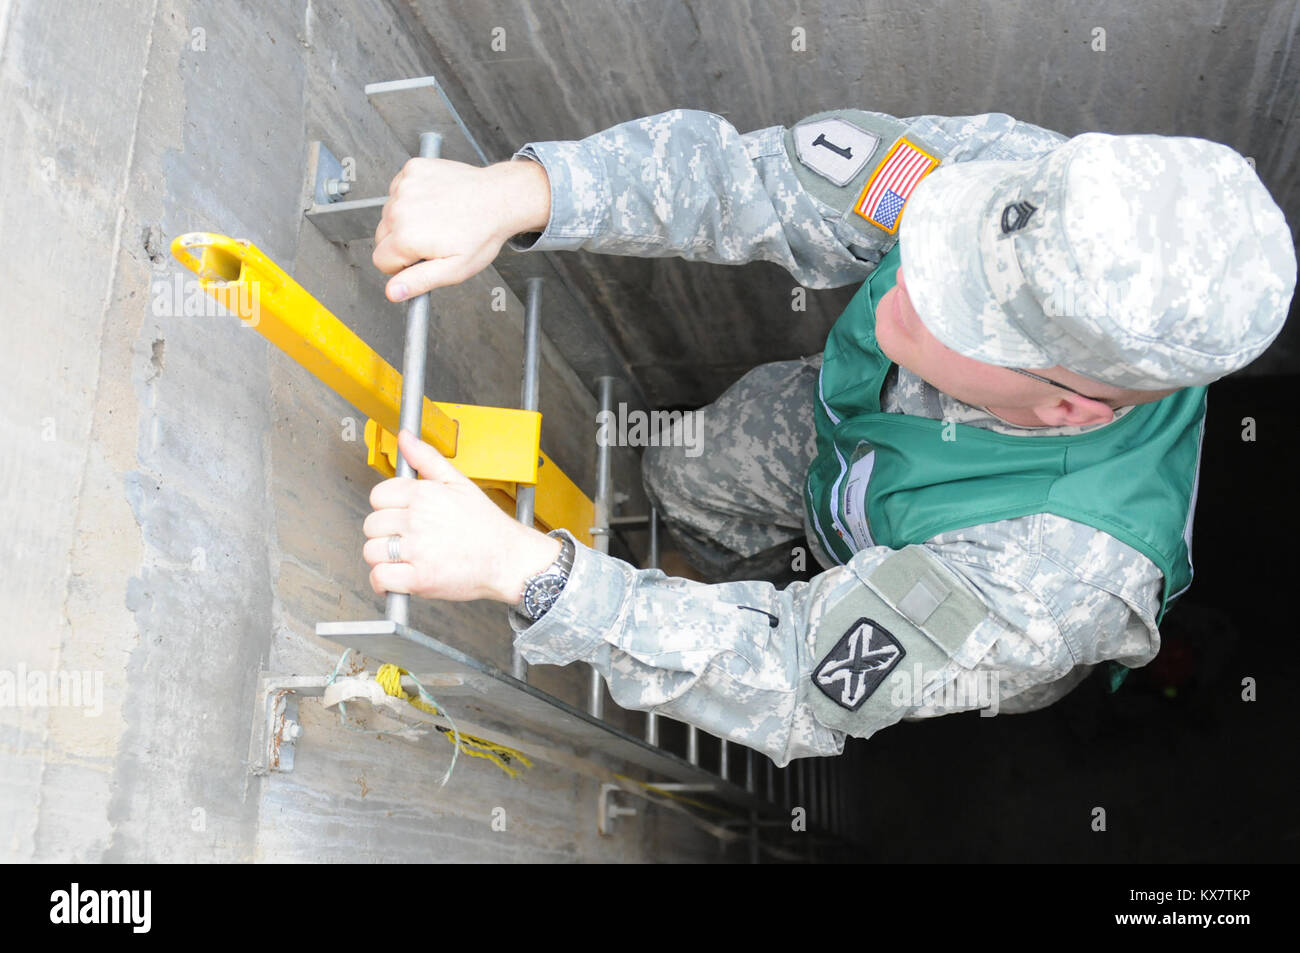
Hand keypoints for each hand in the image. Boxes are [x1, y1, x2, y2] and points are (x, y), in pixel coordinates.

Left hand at [362, 430, 561, 603]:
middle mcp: (417, 520)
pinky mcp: (419, 579)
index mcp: (424, 494)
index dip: (388, 507)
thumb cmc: (487, 526)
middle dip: (385, 532)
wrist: (508, 560)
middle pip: (372, 524)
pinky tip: (395, 578)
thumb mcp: (460, 482)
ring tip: (402, 558)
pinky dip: (382, 582)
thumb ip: (427, 458)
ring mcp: (417, 550)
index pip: (378, 496)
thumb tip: (405, 438)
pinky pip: (380, 578)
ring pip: (371, 551)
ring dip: (383, 557)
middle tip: (404, 538)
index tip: (400, 515)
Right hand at [372, 158, 550, 300]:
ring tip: (437, 220)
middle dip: (402, 243)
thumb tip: (393, 292)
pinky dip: (412, 197)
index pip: (380, 260)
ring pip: (390, 213)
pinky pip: (399, 190)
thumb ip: (418, 282)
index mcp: (406, 237)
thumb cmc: (481, 234)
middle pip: (382, 236)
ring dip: (407, 219)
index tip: (420, 260)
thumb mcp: (454, 270)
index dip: (401, 265)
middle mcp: (400, 209)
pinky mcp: (413, 169)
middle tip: (433, 240)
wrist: (499, 198)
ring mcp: (405, 186)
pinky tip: (435, 202)